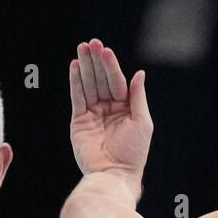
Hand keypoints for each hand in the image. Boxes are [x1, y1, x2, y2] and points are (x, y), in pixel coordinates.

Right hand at [69, 39, 152, 192]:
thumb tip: (139, 73)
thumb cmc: (133, 153)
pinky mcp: (79, 121)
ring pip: (88, 85)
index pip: (117, 82)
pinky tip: (75, 66)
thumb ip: (137, 97)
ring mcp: (93, 114)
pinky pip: (77, 97)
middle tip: (91, 42)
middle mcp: (108, 109)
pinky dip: (76, 82)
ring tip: (82, 48)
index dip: (111, 66)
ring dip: (85, 66)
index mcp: (125, 109)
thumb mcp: (141, 123)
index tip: (105, 50)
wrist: (114, 175)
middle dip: (96, 61)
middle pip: (101, 80)